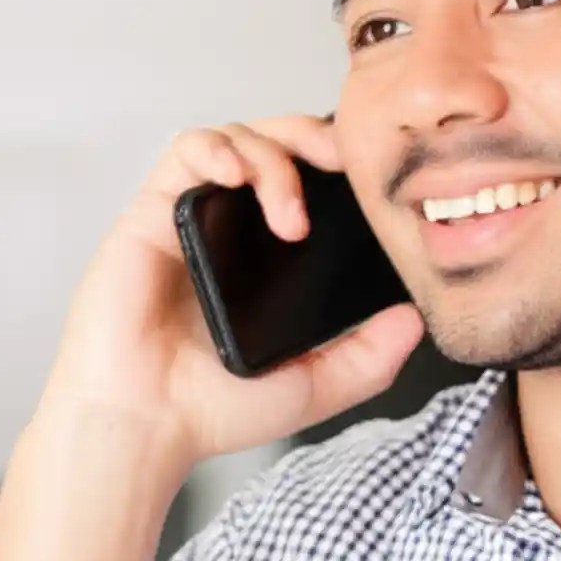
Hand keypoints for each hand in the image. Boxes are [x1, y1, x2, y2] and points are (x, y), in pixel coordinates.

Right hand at [37, 115, 423, 469]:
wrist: (146, 423)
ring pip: (238, 139)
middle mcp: (233, 228)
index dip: (339, 167)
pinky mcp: (152, 211)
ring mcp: (193, 216)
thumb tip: (415, 320)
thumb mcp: (315, 385)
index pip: (309, 182)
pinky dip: (217, 148)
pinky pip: (185, 151)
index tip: (372, 179)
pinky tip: (236, 176)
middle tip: (344, 161)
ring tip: (290, 216)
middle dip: (314, 137)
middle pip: (277, 143)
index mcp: (269, 257)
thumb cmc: (213, 407)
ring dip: (273, 159)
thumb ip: (369, 357)